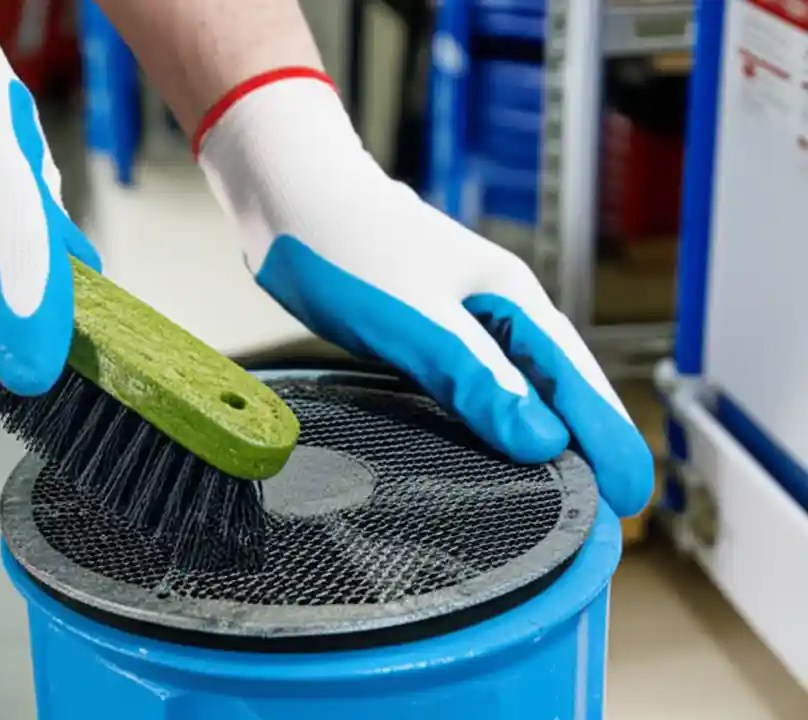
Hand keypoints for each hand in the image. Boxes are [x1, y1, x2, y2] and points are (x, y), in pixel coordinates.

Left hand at [197, 70, 651, 516]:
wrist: (288, 196)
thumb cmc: (350, 246)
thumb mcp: (418, 322)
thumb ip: (477, 380)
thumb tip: (545, 442)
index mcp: (510, 300)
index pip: (576, 381)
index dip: (607, 439)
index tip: (632, 496)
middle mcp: (495, 309)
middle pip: (559, 384)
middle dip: (589, 442)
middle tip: (615, 506)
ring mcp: (458, 316)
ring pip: (518, 383)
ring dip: (545, 432)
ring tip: (566, 484)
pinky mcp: (420, 327)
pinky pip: (475, 381)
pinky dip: (495, 415)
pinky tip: (489, 438)